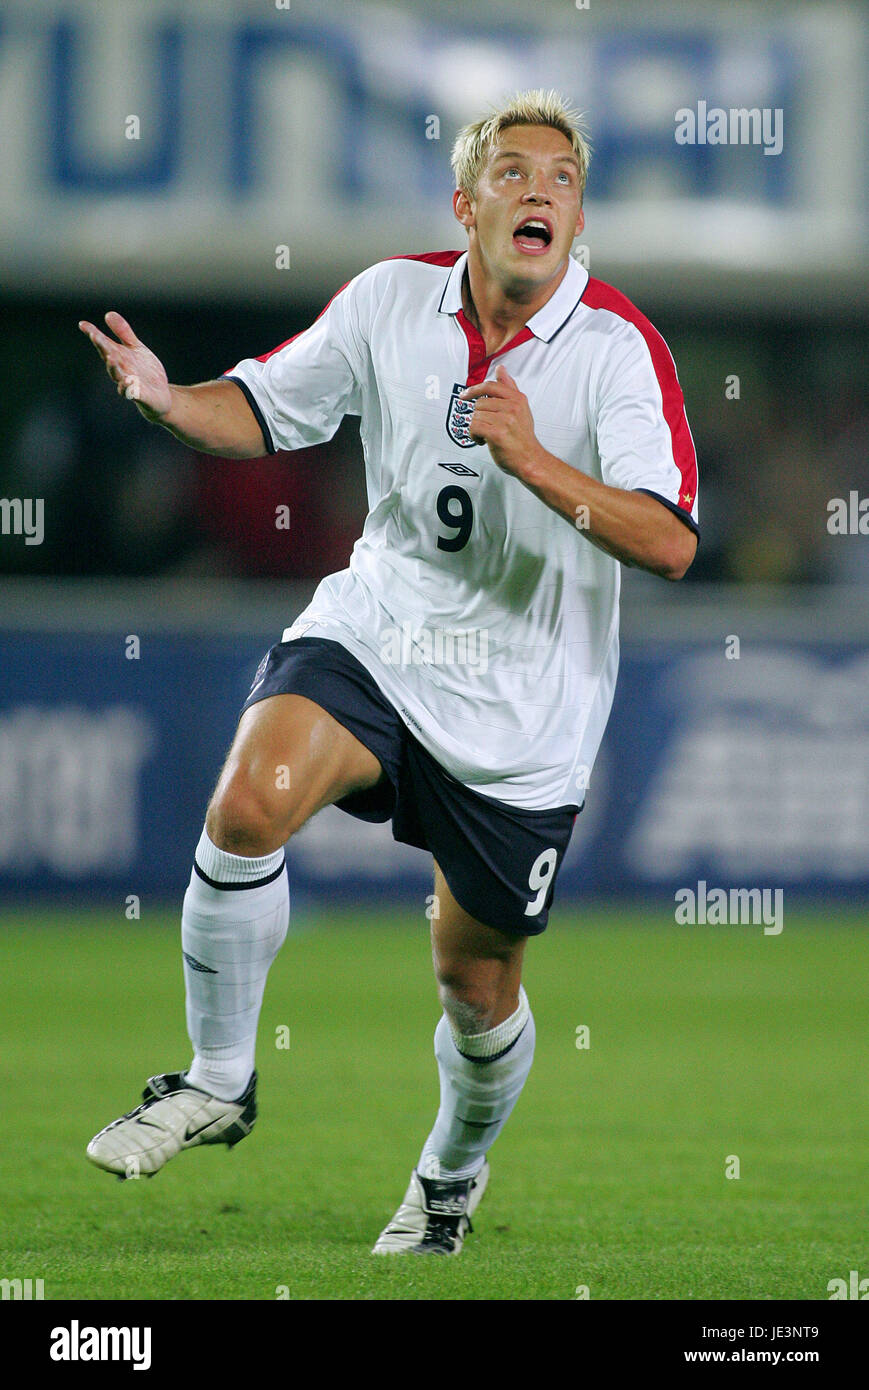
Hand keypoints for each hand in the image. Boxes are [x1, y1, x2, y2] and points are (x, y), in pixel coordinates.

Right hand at [78, 311, 171, 420]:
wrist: (160, 396)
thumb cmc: (145, 371)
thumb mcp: (136, 348)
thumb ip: (123, 332)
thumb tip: (108, 314)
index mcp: (119, 357)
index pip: (104, 344)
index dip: (94, 334)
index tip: (83, 324)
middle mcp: (120, 370)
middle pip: (109, 357)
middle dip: (102, 347)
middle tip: (95, 336)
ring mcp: (129, 383)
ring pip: (118, 375)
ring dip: (113, 367)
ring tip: (110, 356)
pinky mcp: (140, 395)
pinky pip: (132, 392)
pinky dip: (129, 388)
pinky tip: (128, 382)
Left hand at [458, 364, 542, 478]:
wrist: (530, 460)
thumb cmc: (523, 437)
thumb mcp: (521, 408)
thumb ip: (509, 387)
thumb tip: (500, 369)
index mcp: (517, 399)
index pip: (490, 386)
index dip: (474, 389)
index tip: (465, 395)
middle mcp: (512, 407)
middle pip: (480, 403)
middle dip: (480, 416)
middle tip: (488, 426)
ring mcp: (505, 420)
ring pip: (476, 416)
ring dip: (477, 428)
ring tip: (488, 435)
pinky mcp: (497, 433)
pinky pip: (474, 427)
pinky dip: (475, 436)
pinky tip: (483, 440)